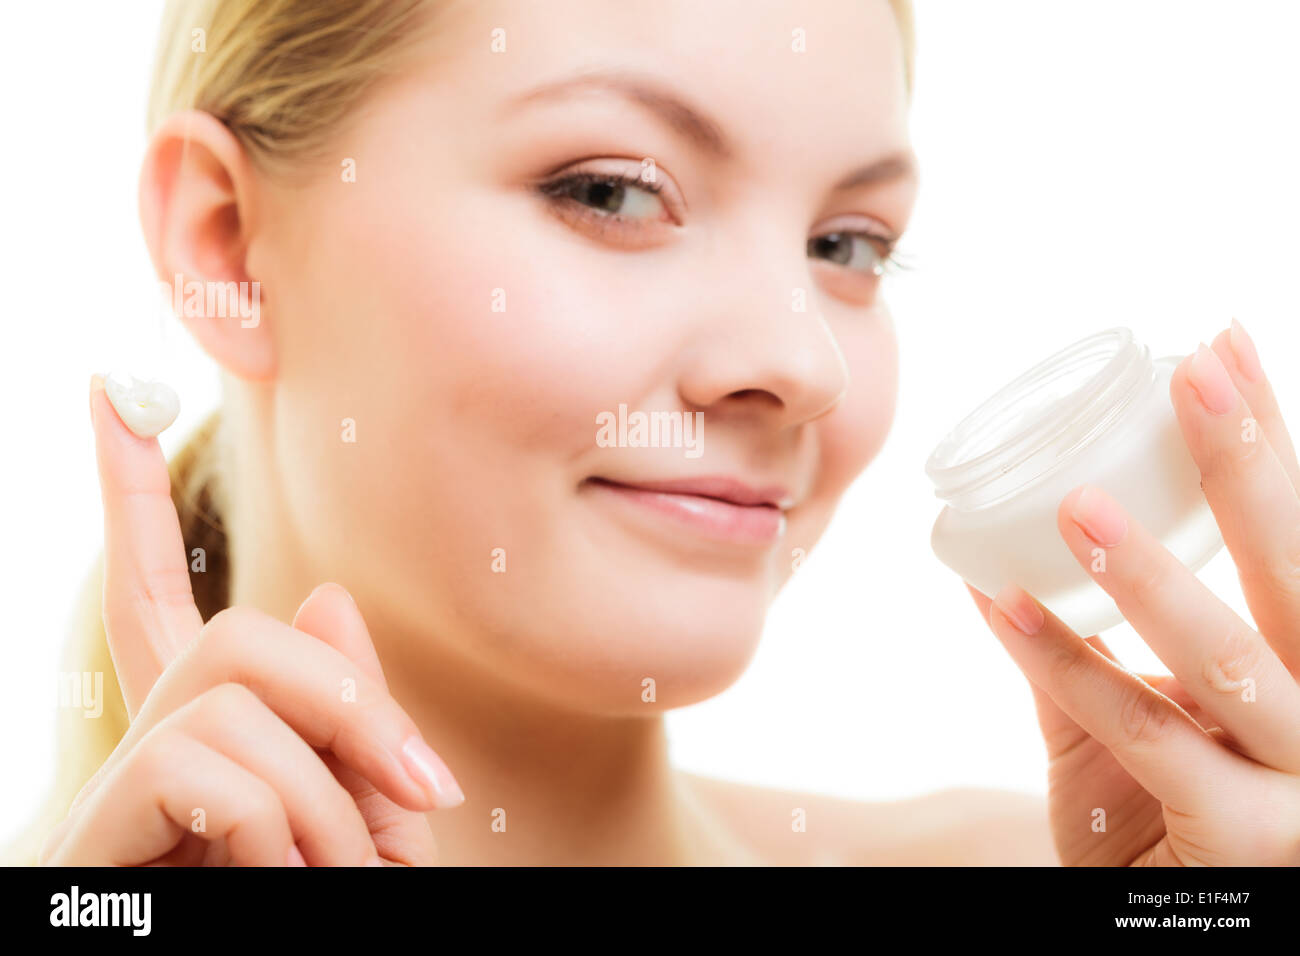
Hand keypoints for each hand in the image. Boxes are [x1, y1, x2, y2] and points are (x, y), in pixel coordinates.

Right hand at [39, 376, 460, 865]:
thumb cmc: (342, 906)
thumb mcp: (376, 819)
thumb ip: (344, 716)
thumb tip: (324, 599)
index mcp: (216, 741)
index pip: (163, 596)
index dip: (130, 496)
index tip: (107, 393)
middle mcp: (149, 751)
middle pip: (228, 629)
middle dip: (345, 698)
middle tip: (422, 799)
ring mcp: (118, 796)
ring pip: (232, 687)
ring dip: (327, 788)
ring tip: (348, 875)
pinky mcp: (99, 842)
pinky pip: (203, 758)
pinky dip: (281, 819)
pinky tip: (291, 879)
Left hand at [972, 322, 1299, 864]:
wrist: (1179, 931)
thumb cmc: (1175, 829)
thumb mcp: (1159, 732)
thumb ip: (1107, 656)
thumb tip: (1018, 564)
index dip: (1276, 440)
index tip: (1226, 344)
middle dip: (1253, 466)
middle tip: (1194, 371)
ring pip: (1233, 659)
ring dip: (1152, 573)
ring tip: (1077, 503)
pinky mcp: (1242, 841)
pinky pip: (1139, 733)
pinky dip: (1063, 663)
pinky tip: (1000, 604)